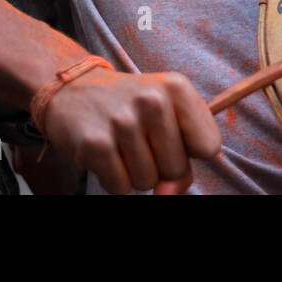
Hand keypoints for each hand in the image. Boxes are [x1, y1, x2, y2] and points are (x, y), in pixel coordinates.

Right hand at [38, 69, 221, 194]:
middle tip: (140, 140)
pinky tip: (106, 152)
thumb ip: (184, 156)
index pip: (209, 146)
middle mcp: (152, 101)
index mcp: (177, 87)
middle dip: (160, 165)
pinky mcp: (95, 145)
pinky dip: (114, 178)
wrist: (72, 88)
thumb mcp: (166, 114)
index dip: (191, 153)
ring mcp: (123, 122)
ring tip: (121, 144)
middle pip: (176, 169)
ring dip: (134, 172)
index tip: (172, 138)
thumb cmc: (130, 106)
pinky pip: (120, 188)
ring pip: (147, 182)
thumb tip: (170, 193)